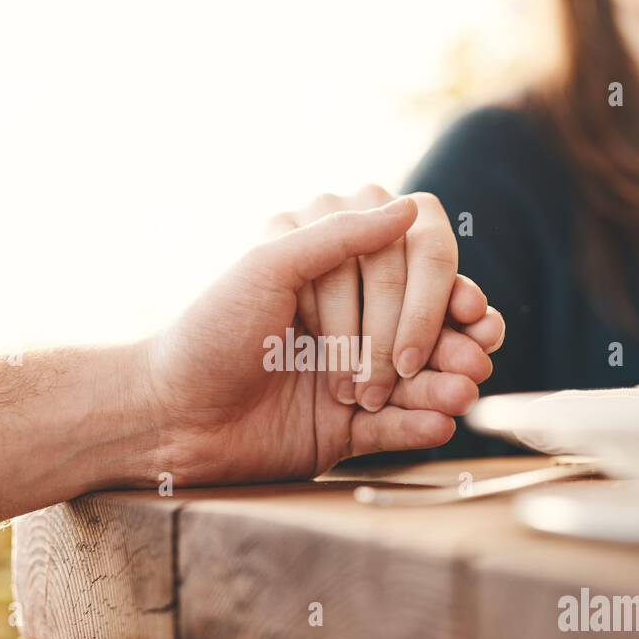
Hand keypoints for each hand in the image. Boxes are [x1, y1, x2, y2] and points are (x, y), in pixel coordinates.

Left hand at [143, 192, 503, 484]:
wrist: (168, 416)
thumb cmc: (209, 333)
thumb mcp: (269, 267)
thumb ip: (339, 236)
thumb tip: (409, 206)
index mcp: (325, 275)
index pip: (400, 275)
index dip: (433, 295)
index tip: (466, 309)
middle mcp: (343, 321)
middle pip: (417, 330)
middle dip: (441, 344)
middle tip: (470, 362)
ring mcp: (345, 378)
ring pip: (413, 380)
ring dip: (444, 384)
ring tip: (466, 392)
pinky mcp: (341, 432)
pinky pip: (391, 429)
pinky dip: (417, 426)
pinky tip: (442, 424)